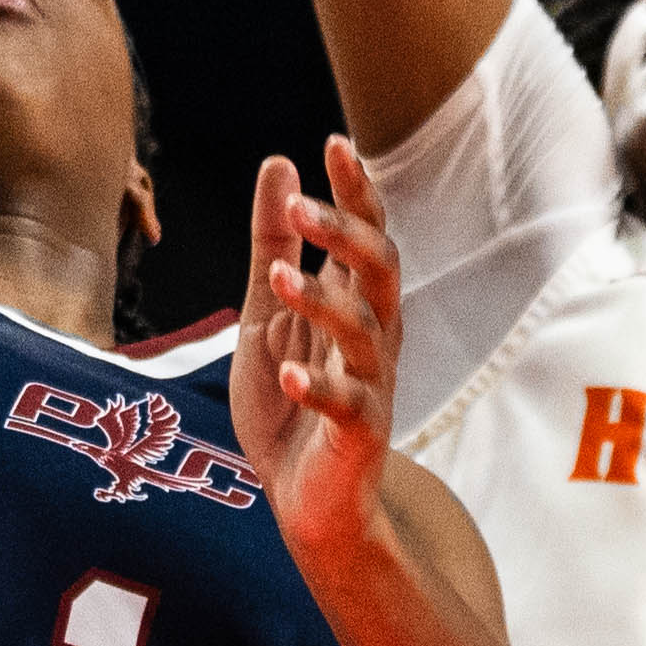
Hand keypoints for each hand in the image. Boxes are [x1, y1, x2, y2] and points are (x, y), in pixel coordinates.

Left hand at [233, 137, 405, 547]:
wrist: (305, 502)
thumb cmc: (288, 404)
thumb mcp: (266, 314)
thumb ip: (272, 243)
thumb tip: (278, 164)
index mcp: (354, 304)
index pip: (366, 234)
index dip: (356, 191)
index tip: (334, 143)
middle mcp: (372, 337)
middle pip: (378, 271)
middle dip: (346, 233)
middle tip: (301, 207)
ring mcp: (371, 385)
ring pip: (364, 332)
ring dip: (323, 301)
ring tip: (281, 278)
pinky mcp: (360, 434)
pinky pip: (348, 406)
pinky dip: (319, 389)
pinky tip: (288, 375)